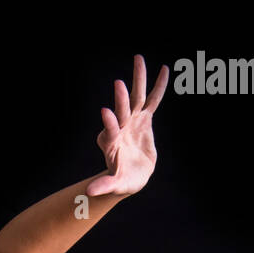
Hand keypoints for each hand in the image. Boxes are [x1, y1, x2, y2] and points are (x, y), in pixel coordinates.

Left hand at [86, 55, 168, 197]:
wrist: (131, 175)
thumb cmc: (122, 181)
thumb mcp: (115, 185)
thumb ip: (104, 186)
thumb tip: (88, 193)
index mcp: (111, 143)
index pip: (108, 132)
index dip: (108, 123)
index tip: (106, 112)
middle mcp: (120, 128)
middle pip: (120, 111)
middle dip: (120, 99)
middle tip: (119, 83)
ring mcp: (132, 121)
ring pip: (136, 98)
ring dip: (138, 79)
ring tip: (139, 58)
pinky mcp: (144, 119)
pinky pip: (153, 100)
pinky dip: (159, 86)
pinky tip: (165, 70)